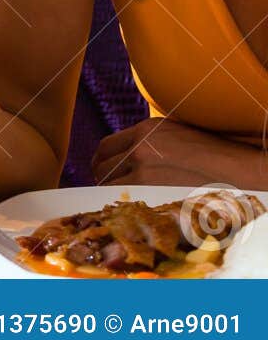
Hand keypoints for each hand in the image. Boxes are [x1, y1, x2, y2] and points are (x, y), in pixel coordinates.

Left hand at [92, 118, 267, 186]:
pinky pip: (122, 197)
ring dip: (110, 193)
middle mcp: (139, 145)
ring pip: (107, 183)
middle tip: (108, 191)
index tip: (102, 170)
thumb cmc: (214, 156)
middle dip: (102, 179)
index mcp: (145, 129)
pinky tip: (130, 210)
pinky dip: (121, 203)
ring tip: (121, 202)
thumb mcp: (177, 136)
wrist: (238, 169)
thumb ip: (152, 142)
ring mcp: (143, 167)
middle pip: (102, 166)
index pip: (106, 146)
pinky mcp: (151, 187)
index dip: (101, 160)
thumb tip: (131, 157)